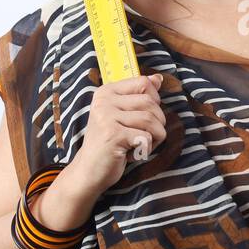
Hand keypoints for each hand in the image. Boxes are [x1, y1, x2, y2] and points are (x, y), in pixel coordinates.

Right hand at [66, 72, 167, 195]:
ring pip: (151, 120)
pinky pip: (146, 138)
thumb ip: (139, 95)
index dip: (154, 101)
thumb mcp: (123, 115)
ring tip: (138, 145)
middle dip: (157, 123)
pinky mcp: (112, 135)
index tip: (143, 117)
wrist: (89, 169)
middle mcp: (104, 101)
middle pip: (151, 103)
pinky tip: (132, 153)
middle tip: (142, 137)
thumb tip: (158, 78)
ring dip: (154, 138)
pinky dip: (146, 149)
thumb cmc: (111, 142)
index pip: (144, 82)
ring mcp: (106, 117)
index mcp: (106, 91)